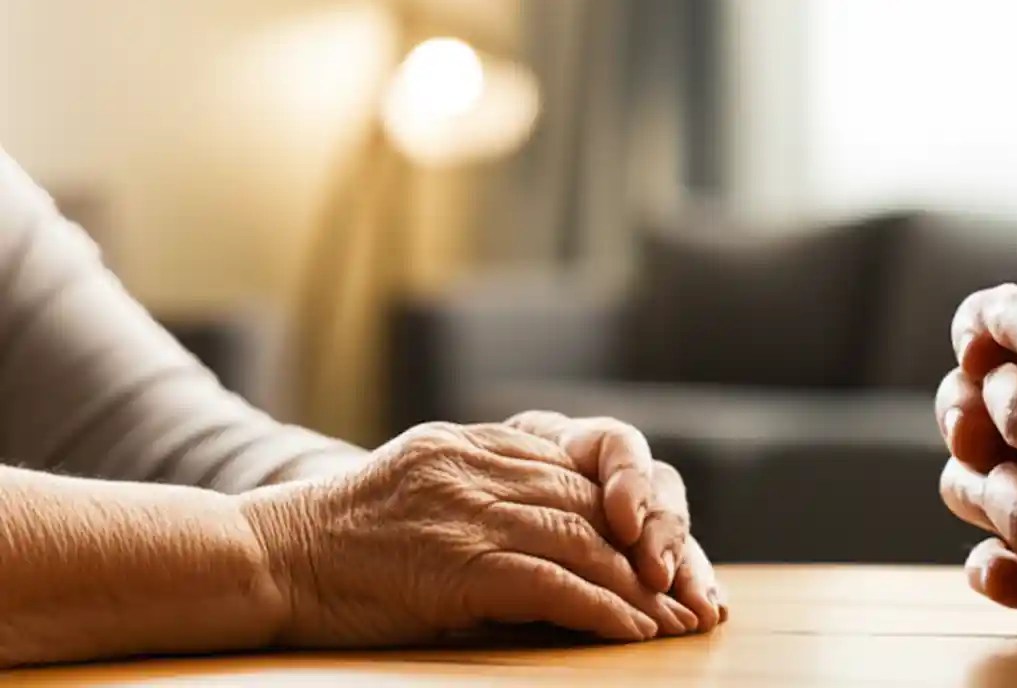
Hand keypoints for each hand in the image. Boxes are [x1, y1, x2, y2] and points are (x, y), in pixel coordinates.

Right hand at [238, 421, 700, 646]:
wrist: (268, 556)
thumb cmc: (341, 537)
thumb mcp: (418, 488)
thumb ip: (480, 490)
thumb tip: (548, 526)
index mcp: (472, 444)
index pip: (574, 470)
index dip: (627, 512)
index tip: (661, 549)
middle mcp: (477, 466)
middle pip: (590, 505)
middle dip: (647, 552)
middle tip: (689, 590)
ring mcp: (467, 511)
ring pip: (580, 542)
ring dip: (637, 587)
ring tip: (674, 619)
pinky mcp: (457, 563)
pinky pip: (549, 584)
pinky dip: (599, 609)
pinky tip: (632, 632)